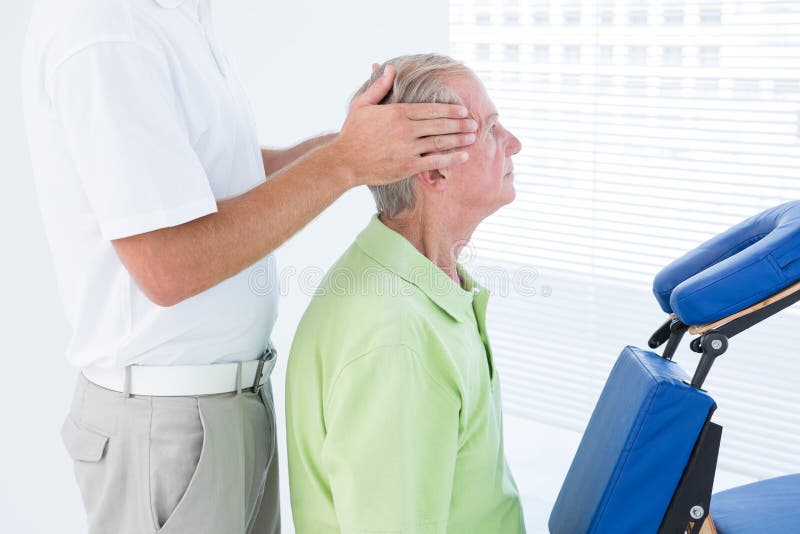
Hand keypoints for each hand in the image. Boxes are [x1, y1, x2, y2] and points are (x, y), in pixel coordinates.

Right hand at [330, 64, 476, 186]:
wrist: (344, 161)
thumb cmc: (352, 132)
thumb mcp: (362, 104)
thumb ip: (379, 86)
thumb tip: (390, 68)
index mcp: (397, 112)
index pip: (431, 109)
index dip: (450, 110)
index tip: (463, 111)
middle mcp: (405, 129)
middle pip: (440, 124)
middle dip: (460, 124)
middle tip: (474, 124)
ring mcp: (407, 148)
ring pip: (440, 141)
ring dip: (459, 139)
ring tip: (472, 137)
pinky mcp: (407, 166)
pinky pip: (434, 161)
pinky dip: (451, 159)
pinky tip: (463, 156)